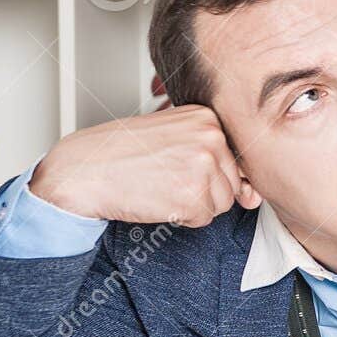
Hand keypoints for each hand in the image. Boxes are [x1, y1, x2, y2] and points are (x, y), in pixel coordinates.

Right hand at [29, 105, 259, 225]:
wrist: (83, 170)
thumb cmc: (122, 154)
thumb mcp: (175, 139)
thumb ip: (218, 160)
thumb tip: (253, 196)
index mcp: (208, 116)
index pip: (233, 159)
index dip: (205, 171)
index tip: (177, 165)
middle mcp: (211, 136)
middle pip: (230, 183)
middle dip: (201, 189)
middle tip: (163, 176)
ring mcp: (204, 165)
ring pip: (221, 203)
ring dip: (193, 204)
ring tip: (161, 185)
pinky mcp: (194, 195)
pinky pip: (204, 219)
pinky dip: (182, 217)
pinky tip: (158, 198)